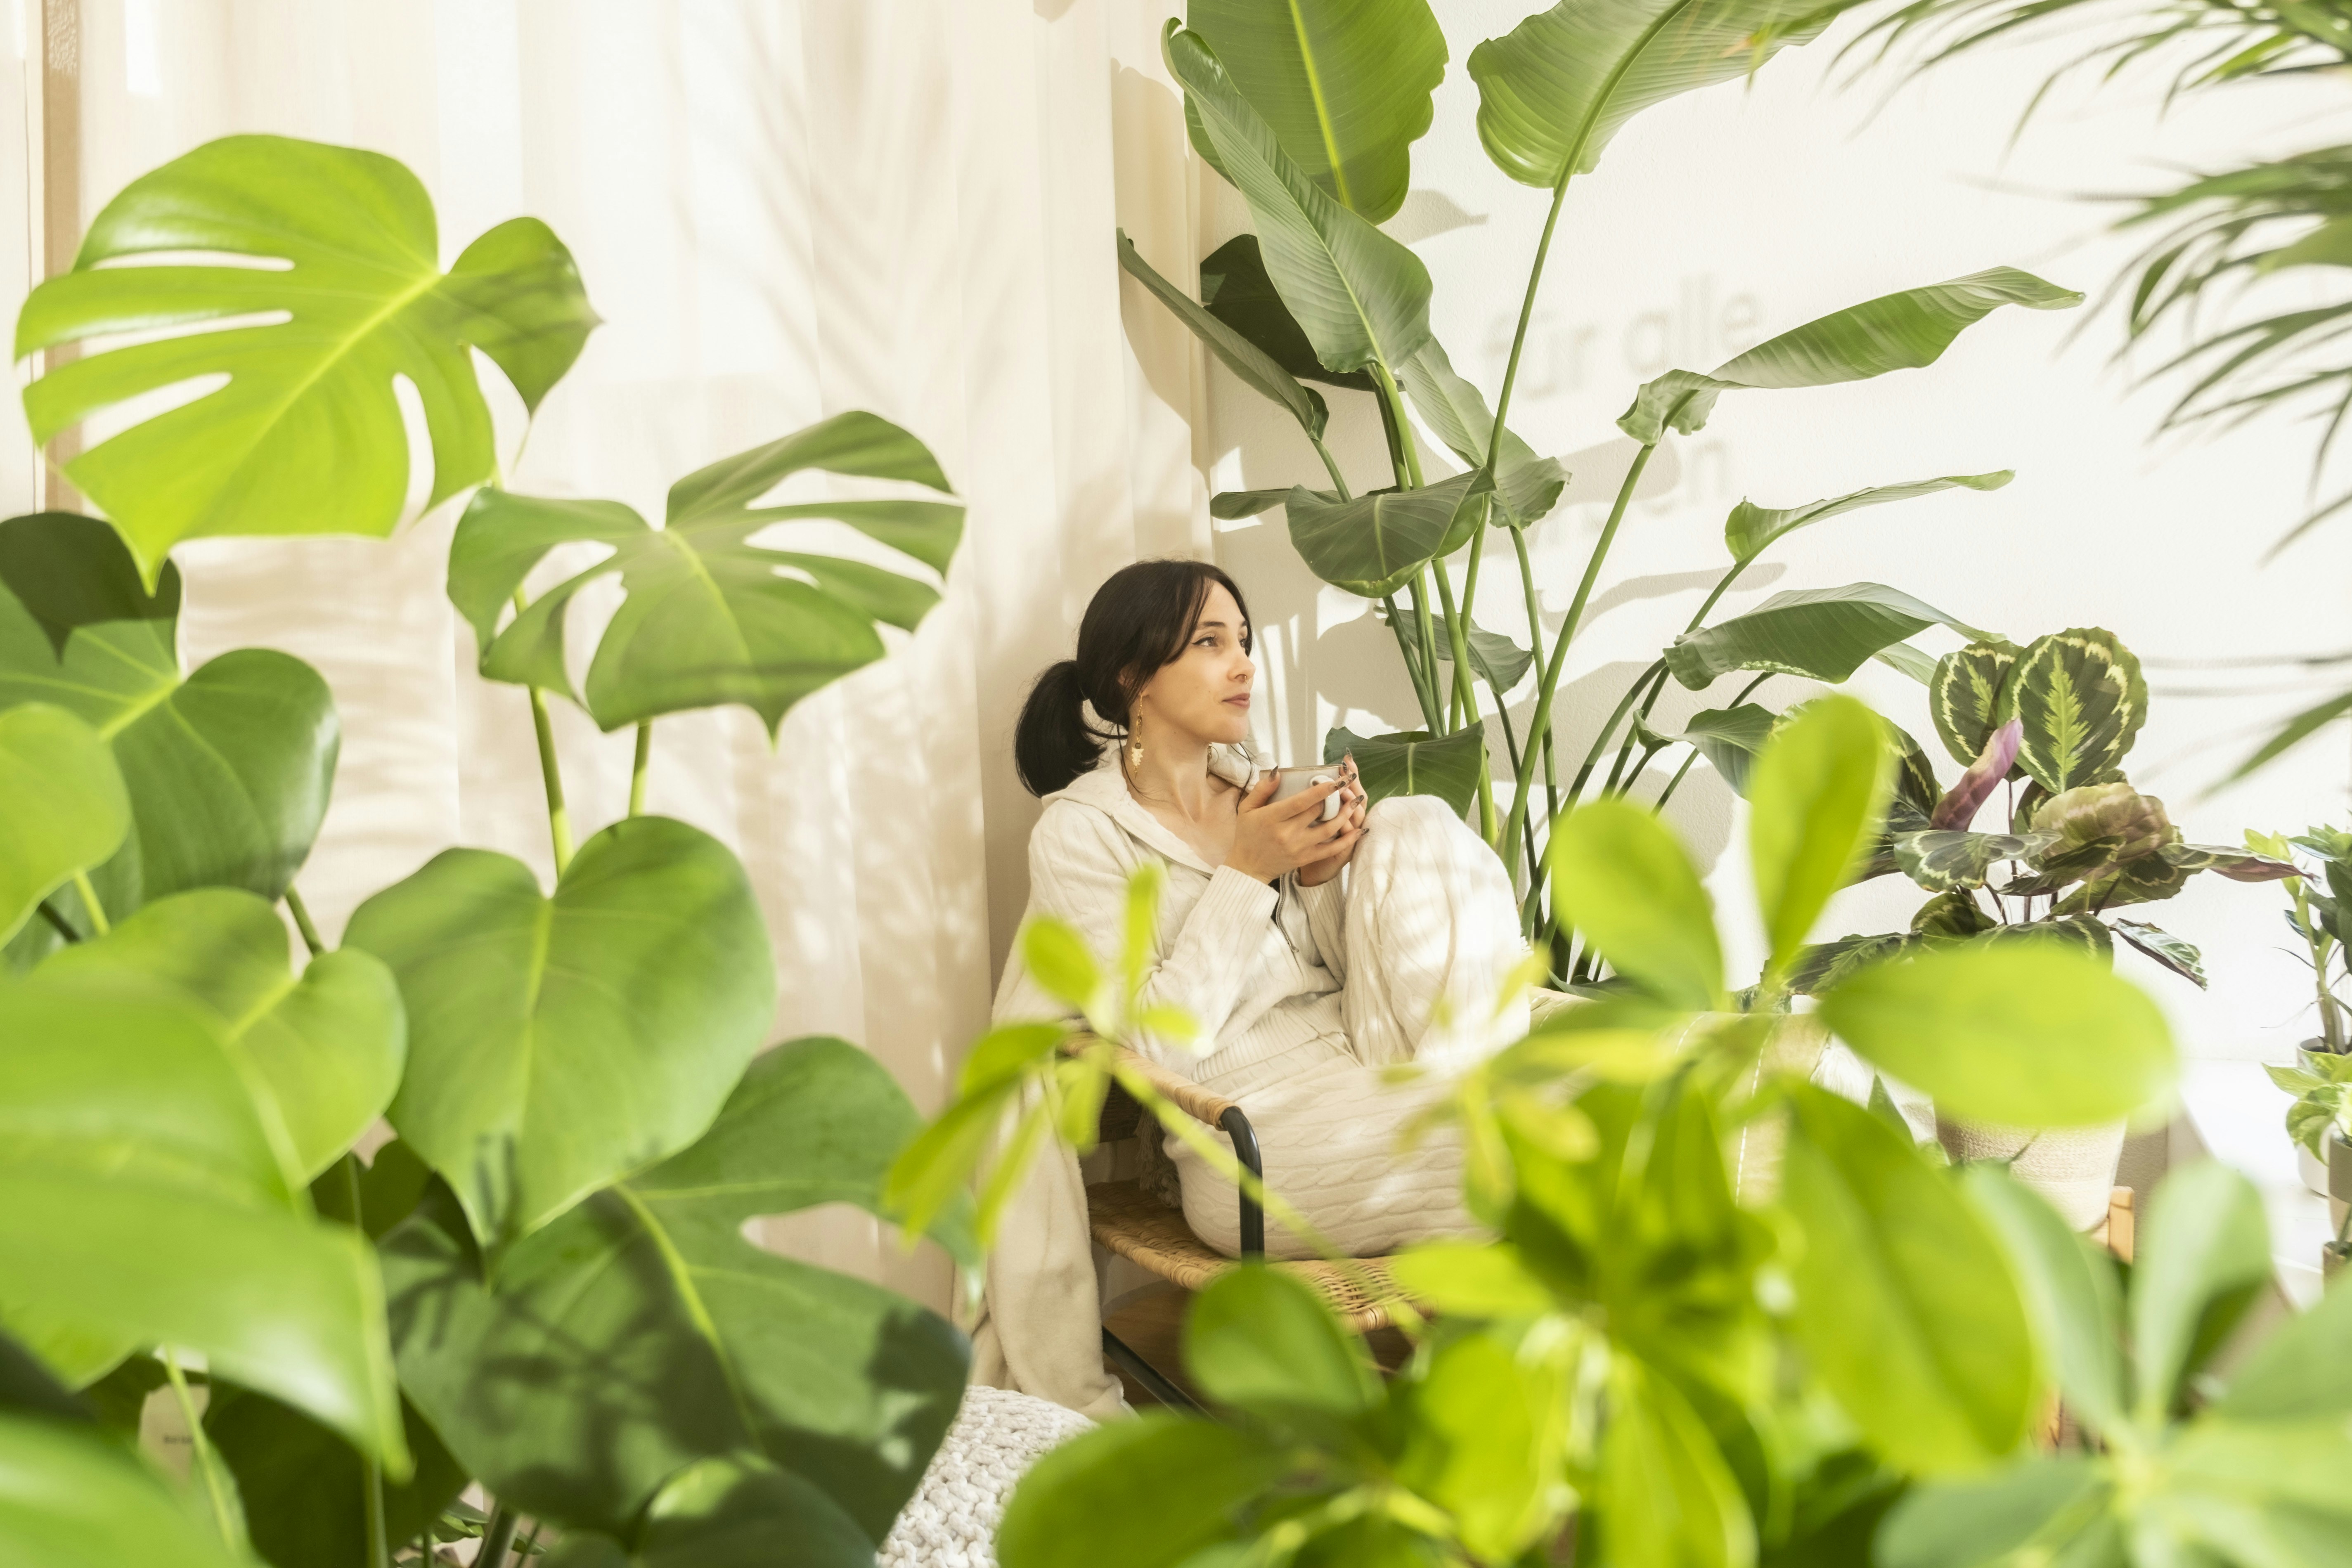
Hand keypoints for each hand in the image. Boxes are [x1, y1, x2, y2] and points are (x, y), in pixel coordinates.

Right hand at [1225, 774, 1359, 882]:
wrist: (1249, 867)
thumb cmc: (1247, 835)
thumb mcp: (1246, 809)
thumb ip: (1262, 789)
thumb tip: (1279, 772)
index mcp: (1272, 818)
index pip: (1301, 802)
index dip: (1321, 790)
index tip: (1336, 779)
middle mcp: (1287, 833)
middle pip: (1318, 813)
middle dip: (1336, 797)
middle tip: (1348, 783)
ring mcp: (1298, 847)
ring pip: (1329, 830)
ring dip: (1345, 815)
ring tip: (1356, 801)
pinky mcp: (1306, 858)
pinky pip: (1331, 849)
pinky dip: (1347, 840)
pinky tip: (1359, 830)